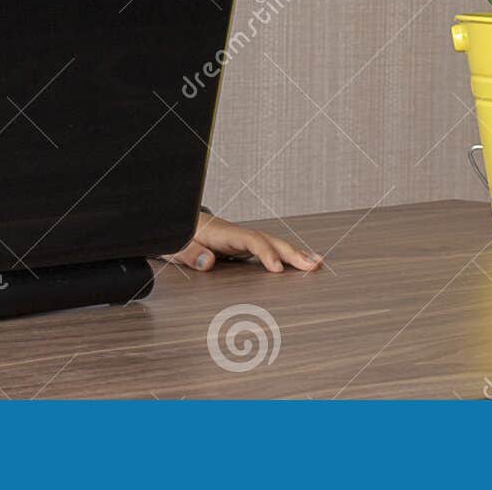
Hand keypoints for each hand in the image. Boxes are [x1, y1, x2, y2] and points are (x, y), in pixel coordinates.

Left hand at [161, 211, 323, 272]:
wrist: (174, 223)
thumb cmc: (175, 235)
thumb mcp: (174, 245)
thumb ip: (189, 253)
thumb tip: (208, 262)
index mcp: (222, 232)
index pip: (250, 240)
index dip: (265, 253)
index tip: (277, 269)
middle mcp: (236, 234)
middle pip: (269, 240)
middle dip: (292, 252)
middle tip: (314, 265)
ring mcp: (240, 240)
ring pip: (272, 244)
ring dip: (295, 254)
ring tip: (317, 264)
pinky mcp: (241, 248)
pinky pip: (267, 250)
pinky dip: (284, 257)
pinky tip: (299, 265)